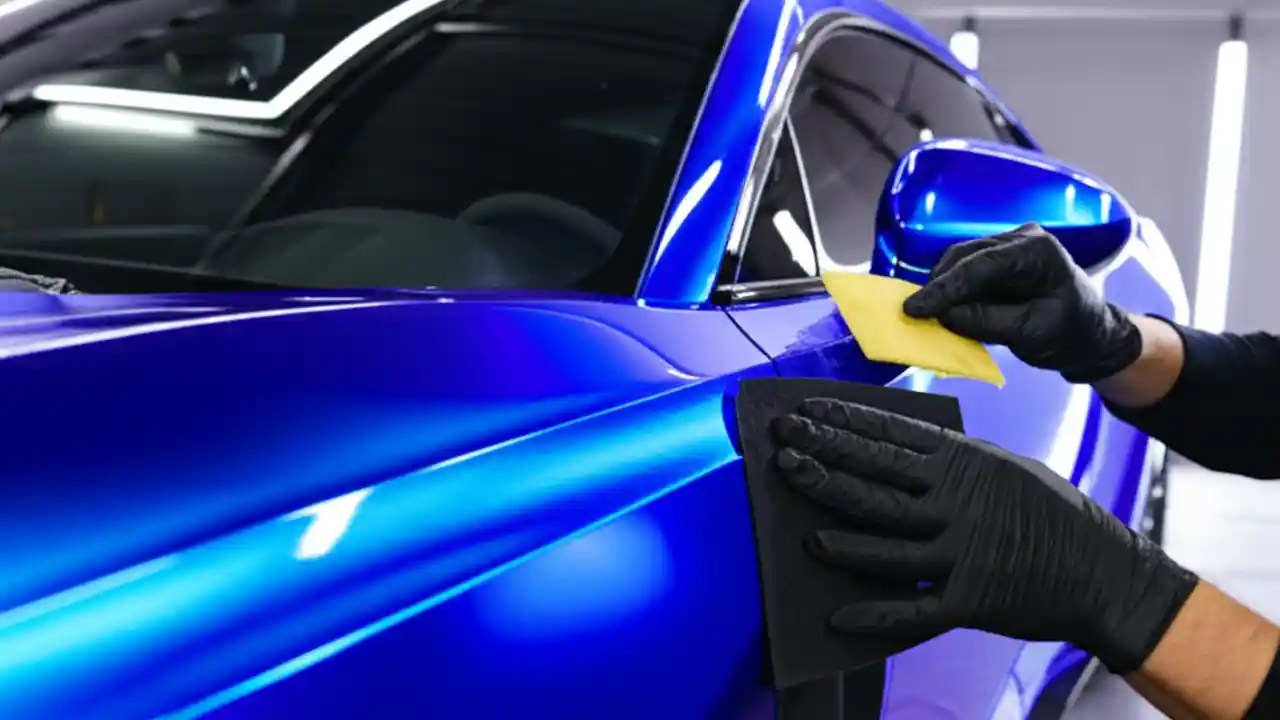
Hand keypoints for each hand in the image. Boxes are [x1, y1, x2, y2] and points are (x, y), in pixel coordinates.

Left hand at [772, 398, 1196, 673]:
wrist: (1105, 573)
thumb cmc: (1051, 515)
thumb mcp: (1004, 467)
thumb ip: (951, 460)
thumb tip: (900, 445)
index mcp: (965, 464)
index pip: (891, 437)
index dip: (843, 422)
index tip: (804, 412)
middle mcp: (957, 503)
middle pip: (878, 479)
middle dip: (825, 459)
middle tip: (782, 447)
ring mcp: (962, 552)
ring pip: (886, 539)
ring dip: (840, 534)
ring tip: (801, 527)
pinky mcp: (971, 600)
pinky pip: (914, 610)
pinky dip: (875, 616)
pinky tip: (838, 616)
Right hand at [902, 223, 1140, 382]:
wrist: (1092, 335)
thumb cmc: (1071, 334)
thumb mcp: (1031, 333)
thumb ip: (986, 321)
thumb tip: (944, 315)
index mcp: (1037, 252)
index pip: (980, 265)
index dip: (944, 288)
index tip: (914, 308)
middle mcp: (1022, 239)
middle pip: (965, 257)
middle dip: (940, 287)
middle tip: (918, 316)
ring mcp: (1010, 245)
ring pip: (960, 261)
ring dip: (945, 288)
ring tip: (933, 316)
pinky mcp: (1000, 259)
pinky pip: (967, 270)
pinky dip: (954, 290)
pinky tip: (949, 309)